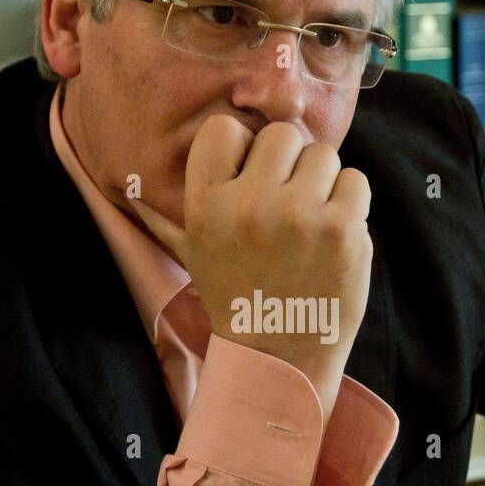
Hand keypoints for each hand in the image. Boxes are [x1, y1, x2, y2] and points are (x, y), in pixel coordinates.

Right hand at [135, 115, 372, 398]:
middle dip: (289, 166)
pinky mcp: (342, 230)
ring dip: (323, 184)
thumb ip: (164, 219)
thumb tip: (129, 189)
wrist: (281, 356)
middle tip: (287, 208)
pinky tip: (333, 237)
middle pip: (281, 136)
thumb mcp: (192, 257)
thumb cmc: (237, 298)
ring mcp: (299, 216)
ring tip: (310, 226)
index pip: (225, 128)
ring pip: (323, 155)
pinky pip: (355, 181)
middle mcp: (248, 205)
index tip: (251, 181)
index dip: (243, 149)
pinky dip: (350, 204)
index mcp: (206, 205)